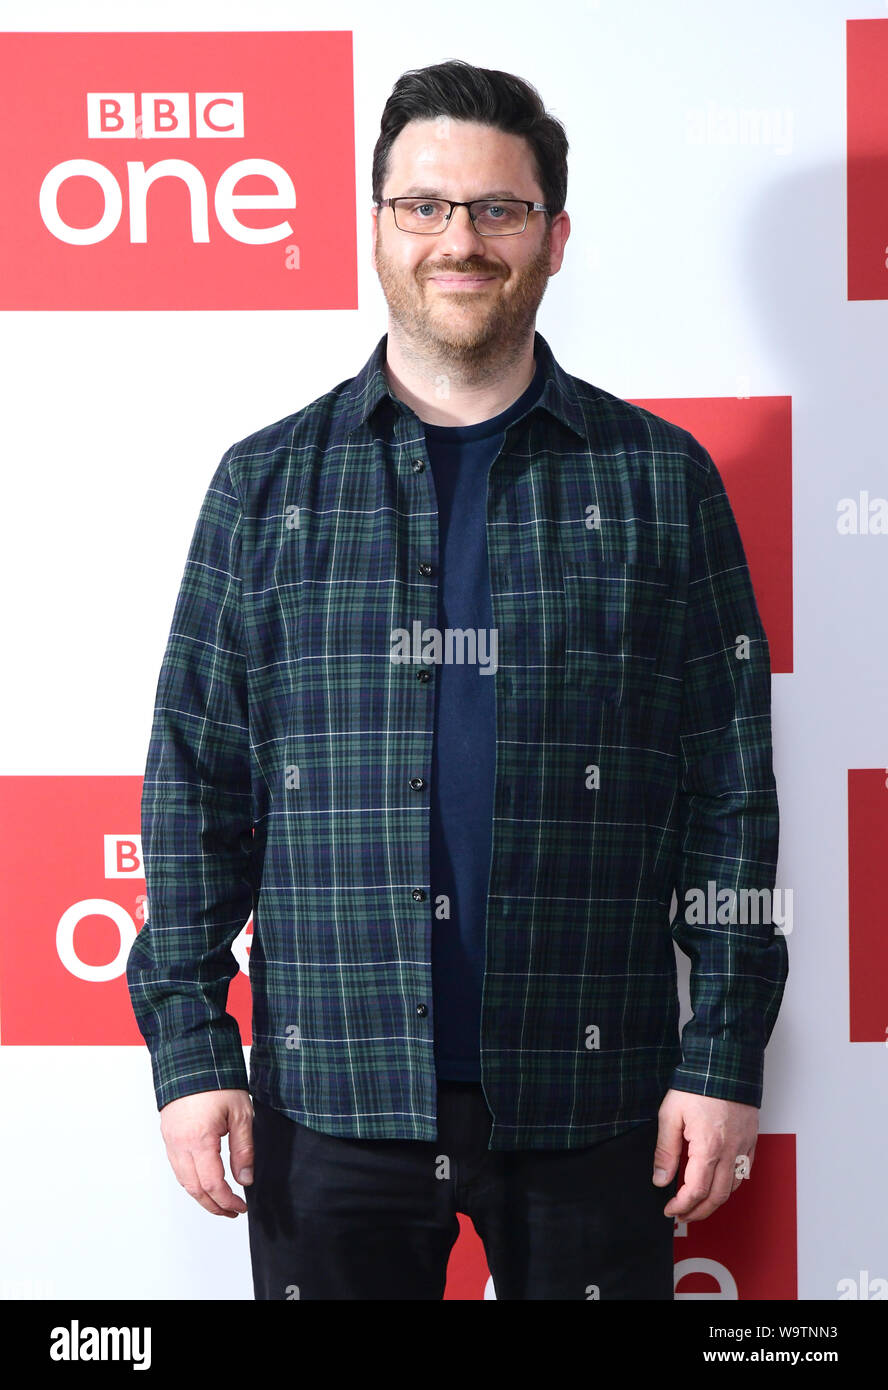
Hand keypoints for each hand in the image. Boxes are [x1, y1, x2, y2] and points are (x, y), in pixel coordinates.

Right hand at [159, 1088, 253, 1216]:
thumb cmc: (218, 1081)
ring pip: (183, 1181)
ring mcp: (171, 1140)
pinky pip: (177, 1167)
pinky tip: (204, 1182)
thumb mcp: (241, 1114)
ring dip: (201, 1196)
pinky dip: (190, 1181)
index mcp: (199, 1140)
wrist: (193, 1059)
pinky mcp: (168, 1135)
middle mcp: (180, 1144)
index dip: (227, 1201)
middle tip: (231, 1211)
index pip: (212, 1184)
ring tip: (219, 1201)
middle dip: (213, 1205)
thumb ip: (243, 1150)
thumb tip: (245, 1179)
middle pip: (194, 1189)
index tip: (240, 1207)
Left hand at [652, 1089, 757, 1221]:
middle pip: (717, 1197)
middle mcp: (730, 1151)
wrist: (724, 1063)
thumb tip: (661, 1179)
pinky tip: (719, 1184)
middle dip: (698, 1212)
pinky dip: (731, 1185)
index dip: (681, 1205)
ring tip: (698, 1205)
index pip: (696, 1191)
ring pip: (734, 1188)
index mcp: (709, 1147)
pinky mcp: (751, 1140)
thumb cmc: (697, 1085)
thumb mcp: (670, 1115)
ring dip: (715, 1202)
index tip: (670, 1209)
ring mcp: (744, 1147)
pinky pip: (745, 1172)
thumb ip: (665, 1151)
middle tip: (682, 1216)